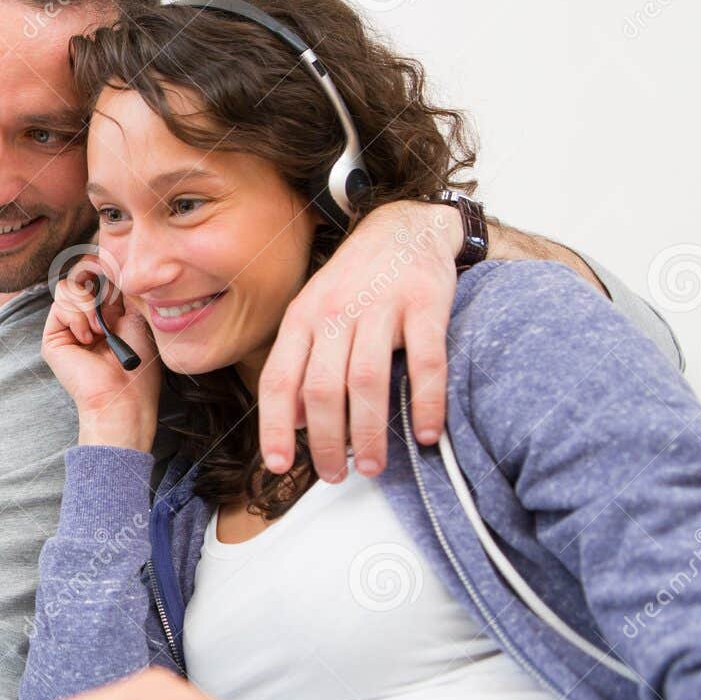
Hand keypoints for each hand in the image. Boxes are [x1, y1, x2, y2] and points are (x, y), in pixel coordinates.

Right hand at [41, 260, 160, 449]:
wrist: (124, 394)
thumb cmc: (138, 364)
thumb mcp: (137, 315)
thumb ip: (121, 287)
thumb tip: (106, 256)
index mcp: (108, 311)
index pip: (98, 273)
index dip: (104, 264)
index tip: (114, 265)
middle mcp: (86, 317)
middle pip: (79, 273)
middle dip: (96, 281)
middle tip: (110, 303)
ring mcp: (68, 326)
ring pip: (67, 286)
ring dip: (88, 304)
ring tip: (99, 331)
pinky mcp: (53, 337)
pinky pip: (60, 303)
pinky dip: (77, 317)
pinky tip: (87, 339)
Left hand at [257, 201, 460, 481]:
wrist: (405, 224)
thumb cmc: (355, 281)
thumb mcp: (313, 314)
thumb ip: (300, 364)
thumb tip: (294, 423)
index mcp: (301, 318)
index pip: (278, 379)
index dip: (274, 426)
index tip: (277, 465)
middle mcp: (335, 312)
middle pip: (321, 388)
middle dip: (326, 441)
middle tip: (335, 474)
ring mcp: (380, 306)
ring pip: (366, 380)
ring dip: (368, 432)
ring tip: (374, 466)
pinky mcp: (426, 303)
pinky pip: (426, 362)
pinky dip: (426, 402)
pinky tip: (426, 434)